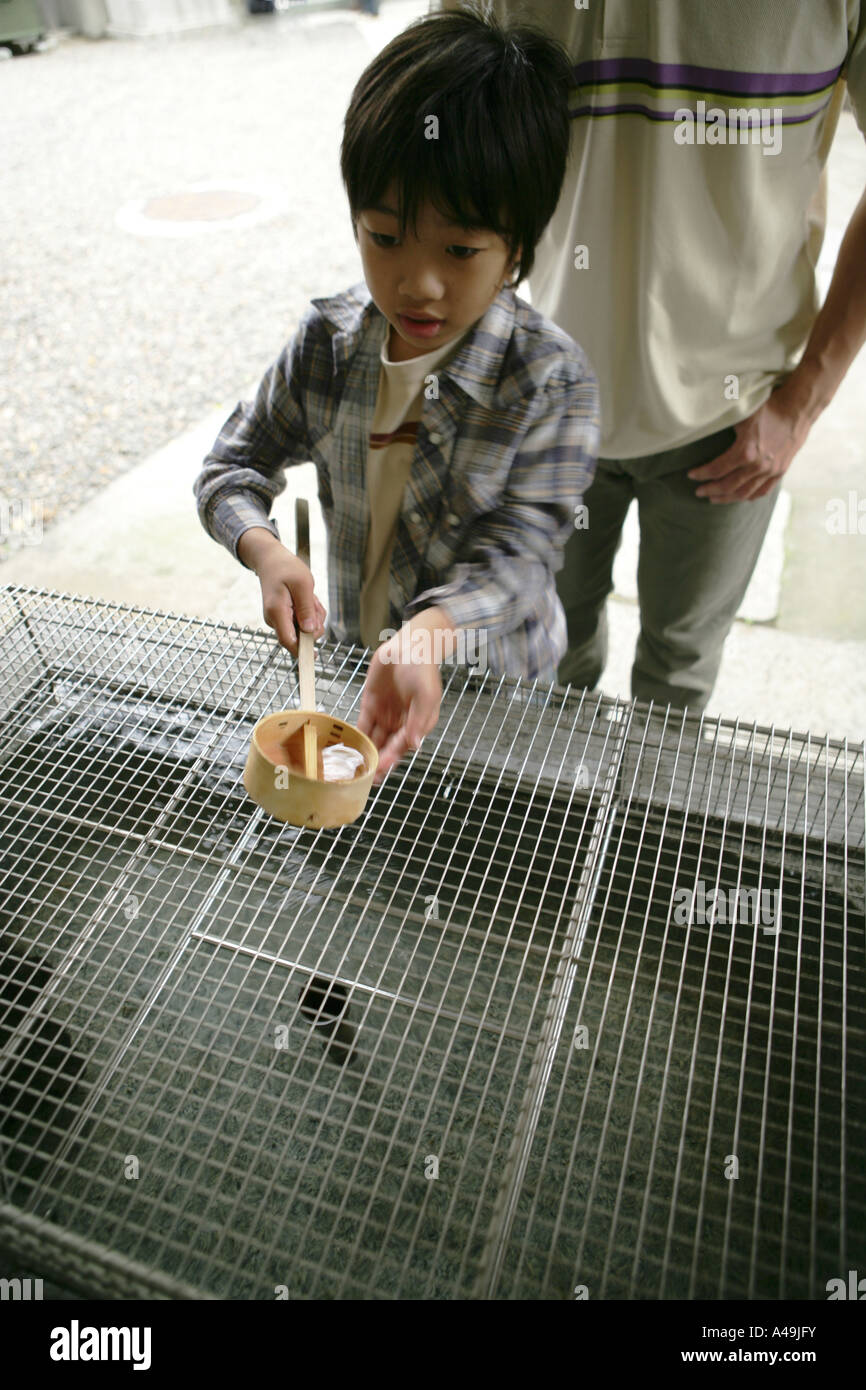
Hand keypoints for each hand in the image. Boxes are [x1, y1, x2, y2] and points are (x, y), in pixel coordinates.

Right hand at [240, 530, 326, 654]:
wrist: (271, 561)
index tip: (314, 657)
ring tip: (309, 597)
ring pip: (305, 629)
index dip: (302, 651)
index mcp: (277, 612)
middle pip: (301, 636)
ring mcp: (279, 620)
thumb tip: (310, 631)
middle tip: (314, 602)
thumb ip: (306, 609)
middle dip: (314, 623)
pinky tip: (306, 599)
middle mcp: (275, 620)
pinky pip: (303, 623)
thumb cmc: (286, 568)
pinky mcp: (284, 619)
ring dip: (314, 615)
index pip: (288, 640)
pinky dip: (310, 613)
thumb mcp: (303, 584)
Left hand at [356, 637, 441, 783]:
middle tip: (366, 776)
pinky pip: (362, 724)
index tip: (382, 768)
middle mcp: (400, 721)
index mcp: (417, 723)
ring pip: (374, 739)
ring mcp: (385, 714)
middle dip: (377, 761)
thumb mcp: (426, 695)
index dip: (392, 758)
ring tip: (355, 767)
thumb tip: (415, 744)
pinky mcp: (371, 704)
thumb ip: (419, 721)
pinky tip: (348, 747)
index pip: (402, 746)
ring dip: (366, 753)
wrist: (409, 643)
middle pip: (387, 747)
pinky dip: (356, 735)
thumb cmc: (423, 667)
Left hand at [688, 381, 811, 502]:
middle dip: (710, 490)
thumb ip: (723, 427)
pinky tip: (738, 497)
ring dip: (726, 498)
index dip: (702, 474)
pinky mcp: (780, 472)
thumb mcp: (741, 415)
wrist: (797, 409)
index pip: (717, 469)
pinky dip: (747, 496)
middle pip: (728, 486)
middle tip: (699, 492)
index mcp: (746, 451)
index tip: (691, 475)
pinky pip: (761, 491)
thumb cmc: (768, 408)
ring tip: (714, 498)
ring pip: (744, 493)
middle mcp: (758, 466)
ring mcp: (771, 471)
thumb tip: (701, 427)